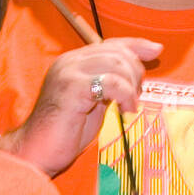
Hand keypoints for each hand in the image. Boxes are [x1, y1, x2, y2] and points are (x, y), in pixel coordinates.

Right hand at [8, 37, 162, 177]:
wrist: (37, 151)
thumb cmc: (65, 131)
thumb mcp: (94, 101)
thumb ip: (109, 85)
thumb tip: (135, 74)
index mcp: (74, 61)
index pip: (111, 43)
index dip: (136, 45)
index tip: (156, 50)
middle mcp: (70, 61)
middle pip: (117, 52)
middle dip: (135, 73)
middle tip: (135, 97)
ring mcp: (69, 72)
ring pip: (116, 63)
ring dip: (131, 86)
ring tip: (128, 106)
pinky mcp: (71, 88)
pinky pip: (111, 82)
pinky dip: (125, 95)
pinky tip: (124, 110)